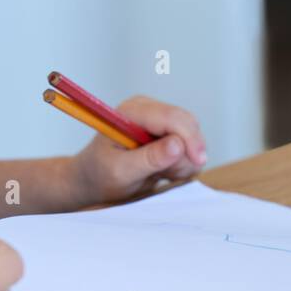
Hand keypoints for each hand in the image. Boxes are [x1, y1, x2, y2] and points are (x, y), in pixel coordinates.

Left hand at [74, 95, 207, 202]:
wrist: (93, 180)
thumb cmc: (100, 175)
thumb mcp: (121, 172)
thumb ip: (149, 159)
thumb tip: (178, 145)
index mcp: (131, 112)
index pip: (171, 116)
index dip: (189, 137)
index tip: (197, 161)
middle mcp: (147, 109)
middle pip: (188, 123)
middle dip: (186, 153)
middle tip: (168, 175)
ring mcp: (158, 120)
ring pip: (193, 136)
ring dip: (183, 161)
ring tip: (158, 174)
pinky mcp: (167, 132)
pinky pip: (191, 147)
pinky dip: (183, 164)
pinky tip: (164, 172)